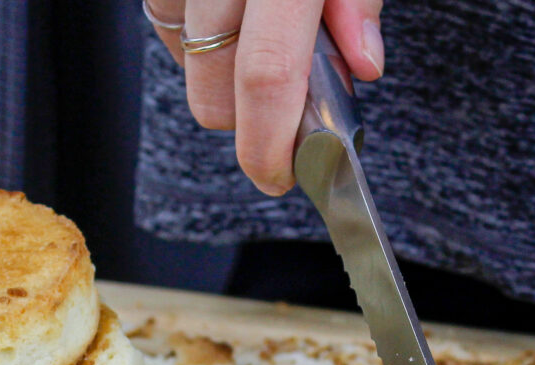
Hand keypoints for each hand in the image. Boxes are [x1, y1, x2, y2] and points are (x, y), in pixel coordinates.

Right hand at [146, 0, 384, 193]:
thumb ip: (357, 0)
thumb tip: (366, 63)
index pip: (267, 75)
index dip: (268, 143)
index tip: (279, 176)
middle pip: (214, 88)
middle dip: (248, 121)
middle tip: (287, 105)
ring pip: (186, 61)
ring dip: (221, 75)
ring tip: (262, 40)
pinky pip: (168, 25)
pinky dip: (197, 41)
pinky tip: (230, 25)